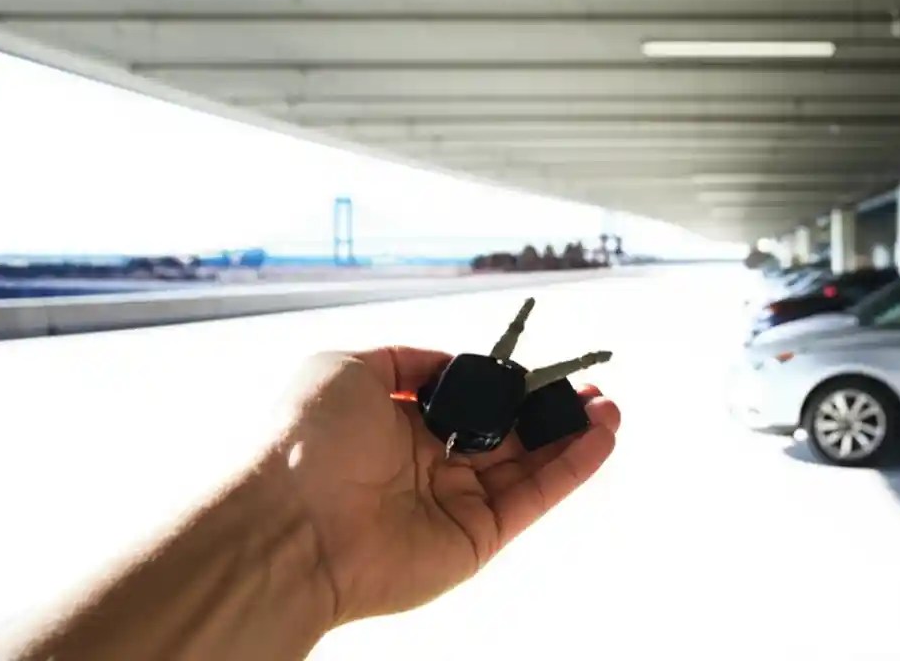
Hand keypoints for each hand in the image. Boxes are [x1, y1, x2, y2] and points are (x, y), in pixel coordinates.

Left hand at [276, 347, 619, 623]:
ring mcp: (457, 503)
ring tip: (609, 409)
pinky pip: (533, 498)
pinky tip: (599, 438)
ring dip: (574, 436)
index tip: (541, 368)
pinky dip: (571, 469)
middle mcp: (432, 465)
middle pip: (509, 434)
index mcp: (401, 426)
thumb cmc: (307, 443)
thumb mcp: (347, 369)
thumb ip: (407, 361)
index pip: (471, 403)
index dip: (509, 386)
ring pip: (529, 466)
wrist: (290, 524)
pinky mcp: (478, 538)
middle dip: (551, 409)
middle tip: (590, 389)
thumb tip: (452, 363)